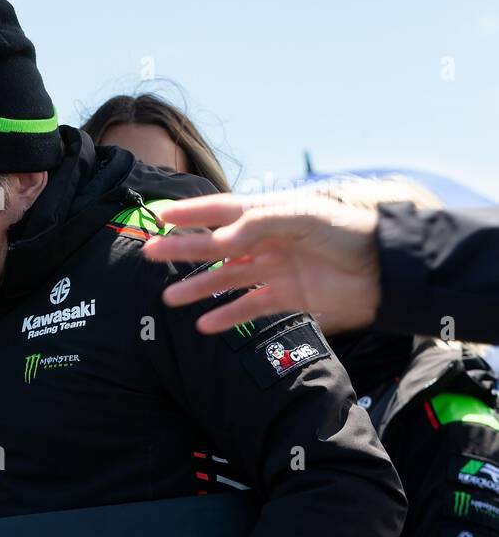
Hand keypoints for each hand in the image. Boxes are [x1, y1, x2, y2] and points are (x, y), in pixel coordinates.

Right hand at [141, 192, 380, 335]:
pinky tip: (204, 325)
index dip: (191, 213)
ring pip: (225, 280)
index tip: (161, 215)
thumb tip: (220, 243)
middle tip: (151, 253)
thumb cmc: (347, 232)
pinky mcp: (285, 300)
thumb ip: (258, 225)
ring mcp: (273, 272)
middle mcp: (265, 243)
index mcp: (268, 216)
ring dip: (198, 289)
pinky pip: (248, 310)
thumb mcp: (302, 217)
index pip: (221, 211)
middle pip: (215, 247)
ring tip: (169, 298)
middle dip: (182, 251)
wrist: (385, 270)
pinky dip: (226, 318)